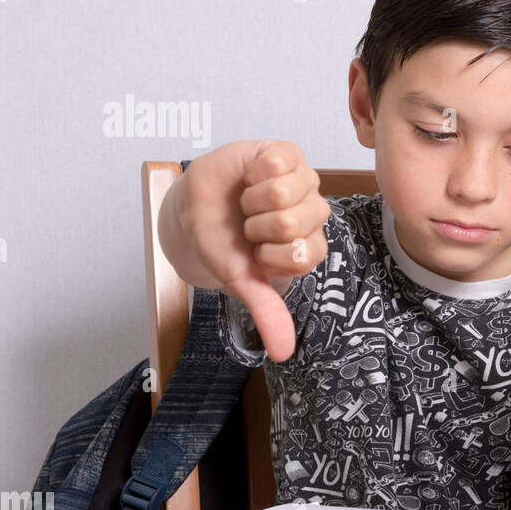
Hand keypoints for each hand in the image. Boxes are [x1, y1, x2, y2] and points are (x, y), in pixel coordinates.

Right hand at [175, 139, 330, 362]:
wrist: (197, 206)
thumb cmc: (223, 241)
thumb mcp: (241, 279)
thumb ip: (267, 312)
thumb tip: (283, 354)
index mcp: (308, 247)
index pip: (302, 255)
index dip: (268, 254)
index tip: (256, 252)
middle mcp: (314, 215)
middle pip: (291, 222)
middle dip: (256, 226)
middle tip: (248, 225)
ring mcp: (305, 183)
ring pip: (282, 192)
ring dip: (252, 200)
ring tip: (247, 202)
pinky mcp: (290, 155)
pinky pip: (280, 162)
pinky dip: (254, 171)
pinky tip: (250, 177)